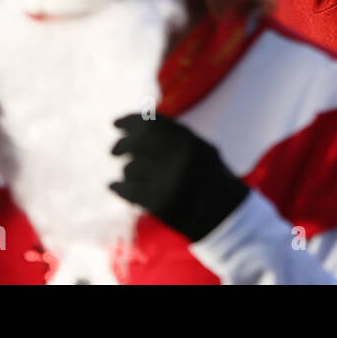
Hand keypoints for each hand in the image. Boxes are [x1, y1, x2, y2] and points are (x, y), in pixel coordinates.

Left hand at [109, 114, 249, 241]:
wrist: (223, 216)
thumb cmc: (210, 178)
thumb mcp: (200, 148)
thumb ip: (173, 135)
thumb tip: (138, 124)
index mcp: (188, 141)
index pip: (149, 123)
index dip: (128, 121)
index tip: (115, 124)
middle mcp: (176, 158)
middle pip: (134, 144)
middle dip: (120, 145)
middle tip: (113, 150)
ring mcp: (166, 182)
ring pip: (130, 169)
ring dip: (127, 170)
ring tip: (131, 173)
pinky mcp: (158, 204)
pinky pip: (127, 191)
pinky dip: (118, 187)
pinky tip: (114, 186)